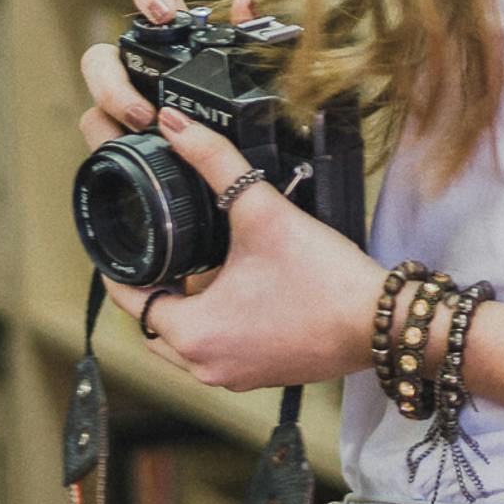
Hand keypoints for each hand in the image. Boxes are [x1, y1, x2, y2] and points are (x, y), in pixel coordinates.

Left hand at [78, 0, 379, 391]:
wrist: (381, 324)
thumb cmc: (323, 278)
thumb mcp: (262, 211)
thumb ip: (215, 163)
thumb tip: (175, 125)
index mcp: (193, 333)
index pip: (130, 302)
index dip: (121, 268)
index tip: (121, 240)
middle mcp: (204, 366)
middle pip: (154, 325)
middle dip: (154, 288)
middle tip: (161, 245)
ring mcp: (233, 377)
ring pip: (186, 341)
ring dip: (186, 306)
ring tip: (200, 262)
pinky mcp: (260, 376)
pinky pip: (218, 350)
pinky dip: (216, 323)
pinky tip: (237, 287)